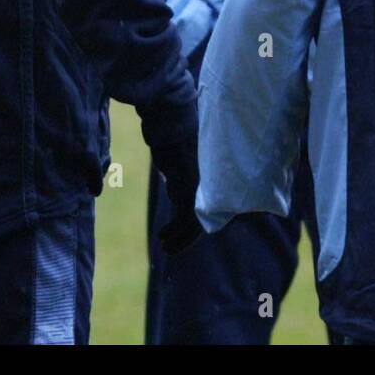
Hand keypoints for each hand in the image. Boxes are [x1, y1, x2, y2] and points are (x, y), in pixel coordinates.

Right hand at [151, 134, 201, 254]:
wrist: (170, 125)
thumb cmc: (173, 141)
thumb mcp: (180, 164)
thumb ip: (182, 180)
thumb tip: (175, 196)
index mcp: (212, 179)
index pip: (211, 209)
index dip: (198, 226)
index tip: (183, 239)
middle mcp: (210, 185)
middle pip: (204, 219)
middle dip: (188, 238)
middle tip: (172, 249)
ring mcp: (201, 187)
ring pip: (195, 222)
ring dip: (181, 239)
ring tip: (166, 248)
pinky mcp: (189, 189)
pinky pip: (184, 218)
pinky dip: (174, 231)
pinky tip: (163, 237)